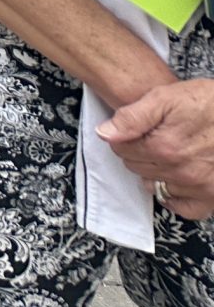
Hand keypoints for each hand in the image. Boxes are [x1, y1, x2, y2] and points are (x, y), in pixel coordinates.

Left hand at [101, 80, 213, 216]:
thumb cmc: (209, 103)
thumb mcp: (166, 98)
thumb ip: (132, 117)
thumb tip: (104, 133)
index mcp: (164, 147)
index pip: (122, 149)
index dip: (124, 137)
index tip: (134, 130)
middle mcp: (180, 171)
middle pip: (137, 168)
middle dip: (138, 154)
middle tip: (152, 140)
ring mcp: (199, 187)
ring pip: (157, 187)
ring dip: (155, 174)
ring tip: (167, 156)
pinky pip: (186, 208)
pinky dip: (177, 198)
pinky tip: (176, 183)